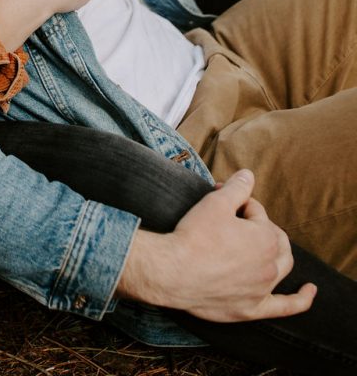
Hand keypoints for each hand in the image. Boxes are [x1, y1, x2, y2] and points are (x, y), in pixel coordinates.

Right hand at [117, 170, 316, 321]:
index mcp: (265, 238)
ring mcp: (263, 289)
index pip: (258, 214)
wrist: (173, 272)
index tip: (221, 199)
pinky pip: (285, 307)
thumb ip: (238, 187)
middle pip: (275, 239)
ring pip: (281, 267)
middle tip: (234, 220)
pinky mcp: (252, 309)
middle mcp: (270, 265)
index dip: (240, 203)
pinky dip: (301, 300)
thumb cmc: (195, 236)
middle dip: (259, 225)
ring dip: (277, 252)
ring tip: (268, 244)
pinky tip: (310, 292)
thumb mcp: (216, 203)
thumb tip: (249, 174)